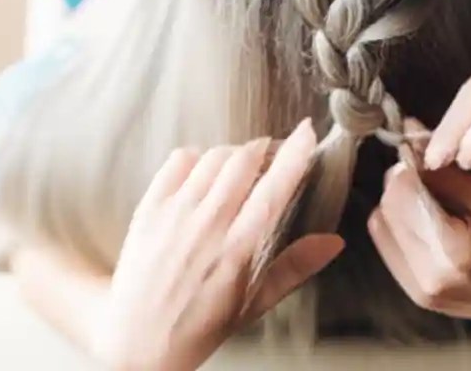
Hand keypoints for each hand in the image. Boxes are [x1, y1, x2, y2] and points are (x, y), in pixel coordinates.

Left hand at [90, 122, 342, 370]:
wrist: (136, 340)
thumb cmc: (198, 325)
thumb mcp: (254, 303)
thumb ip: (295, 267)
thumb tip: (334, 242)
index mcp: (238, 249)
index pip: (275, 187)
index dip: (296, 153)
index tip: (308, 131)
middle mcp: (207, 225)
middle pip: (245, 160)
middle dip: (267, 149)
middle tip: (275, 157)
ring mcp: (174, 213)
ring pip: (214, 156)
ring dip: (235, 153)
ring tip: (243, 168)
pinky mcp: (149, 208)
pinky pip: (178, 160)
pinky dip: (198, 157)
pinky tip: (205, 174)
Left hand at [367, 159, 470, 365]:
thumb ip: (449, 176)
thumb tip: (412, 144)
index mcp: (452, 251)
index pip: (401, 193)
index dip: (407, 164)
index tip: (423, 148)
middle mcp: (426, 275)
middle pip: (386, 209)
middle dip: (401, 182)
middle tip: (430, 170)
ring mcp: (416, 289)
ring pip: (381, 225)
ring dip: (398, 203)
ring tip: (433, 195)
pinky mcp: (413, 293)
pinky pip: (389, 244)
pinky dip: (401, 223)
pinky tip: (429, 217)